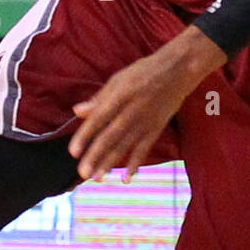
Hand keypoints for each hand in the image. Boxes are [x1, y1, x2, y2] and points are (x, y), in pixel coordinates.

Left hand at [68, 28, 224, 181]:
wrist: (177, 71)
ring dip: (111, 163)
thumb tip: (77, 111)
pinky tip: (126, 177)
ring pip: (125, 146)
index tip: (73, 152)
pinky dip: (135, 163)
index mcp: (119, 96)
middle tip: (83, 173)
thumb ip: (99, 98)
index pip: (98, 119)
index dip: (85, 136)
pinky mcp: (156, 128)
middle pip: (110, 137)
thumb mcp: (118, 79)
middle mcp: (131, 111)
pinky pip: (144, 148)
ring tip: (99, 178)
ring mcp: (145, 121)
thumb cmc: (143, 72)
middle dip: (96, 156)